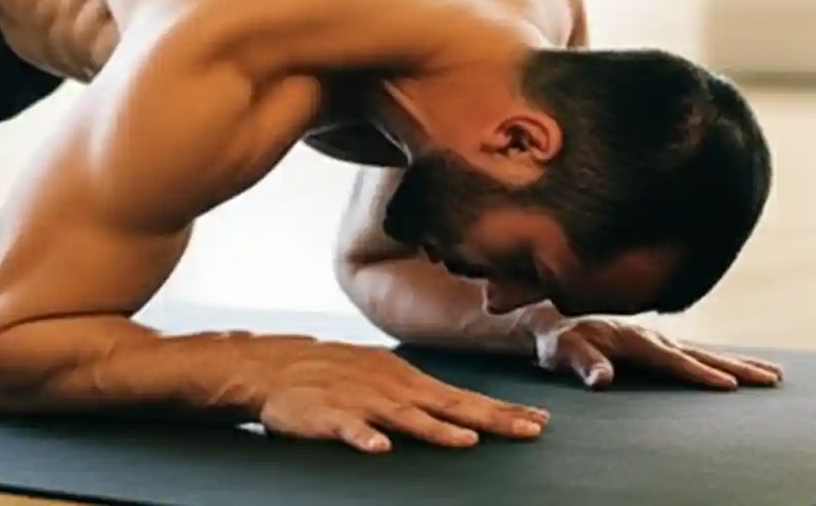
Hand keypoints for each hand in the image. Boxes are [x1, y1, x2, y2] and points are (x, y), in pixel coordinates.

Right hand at [257, 339, 548, 452]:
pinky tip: (380, 450)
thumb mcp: (383, 377)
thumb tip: (462, 415)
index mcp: (407, 381)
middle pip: (449, 406)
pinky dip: (364, 438)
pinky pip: (347, 429)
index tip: (541, 421)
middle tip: (530, 431)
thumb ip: (419, 397)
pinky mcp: (326, 415)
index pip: (464, 398)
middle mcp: (391, 389)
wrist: (273, 366)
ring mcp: (360, 400)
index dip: (502, 410)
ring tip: (466, 441)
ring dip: (436, 430)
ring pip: (405, 418)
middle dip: (491, 419)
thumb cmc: (333, 374)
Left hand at [533, 317, 782, 389]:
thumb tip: (602, 379)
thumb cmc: (556, 340)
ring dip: (740, 363)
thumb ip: (582, 364)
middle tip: (774, 380)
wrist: (551, 320)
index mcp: (635, 339)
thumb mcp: (562, 351)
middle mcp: (653, 336)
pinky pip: (696, 353)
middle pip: (702, 355)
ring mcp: (658, 339)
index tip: (730, 387)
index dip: (701, 374)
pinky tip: (739, 370)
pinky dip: (721, 361)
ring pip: (706, 353)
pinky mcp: (657, 344)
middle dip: (739, 368)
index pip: (674, 361)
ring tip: (775, 375)